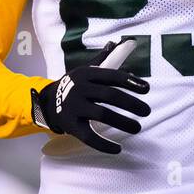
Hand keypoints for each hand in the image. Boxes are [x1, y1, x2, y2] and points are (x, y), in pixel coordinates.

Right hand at [31, 39, 149, 153]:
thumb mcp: (86, 70)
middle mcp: (81, 88)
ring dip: (123, 122)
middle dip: (131, 103)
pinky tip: (118, 149)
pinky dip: (104, 144)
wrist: (46, 101)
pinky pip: (88, 136)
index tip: (147, 89)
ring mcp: (75, 107)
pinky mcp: (70, 125)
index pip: (112, 75)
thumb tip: (117, 43)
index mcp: (88, 73)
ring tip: (137, 128)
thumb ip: (104, 59)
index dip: (131, 82)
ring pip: (102, 114)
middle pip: (110, 95)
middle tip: (147, 112)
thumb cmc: (74, 85)